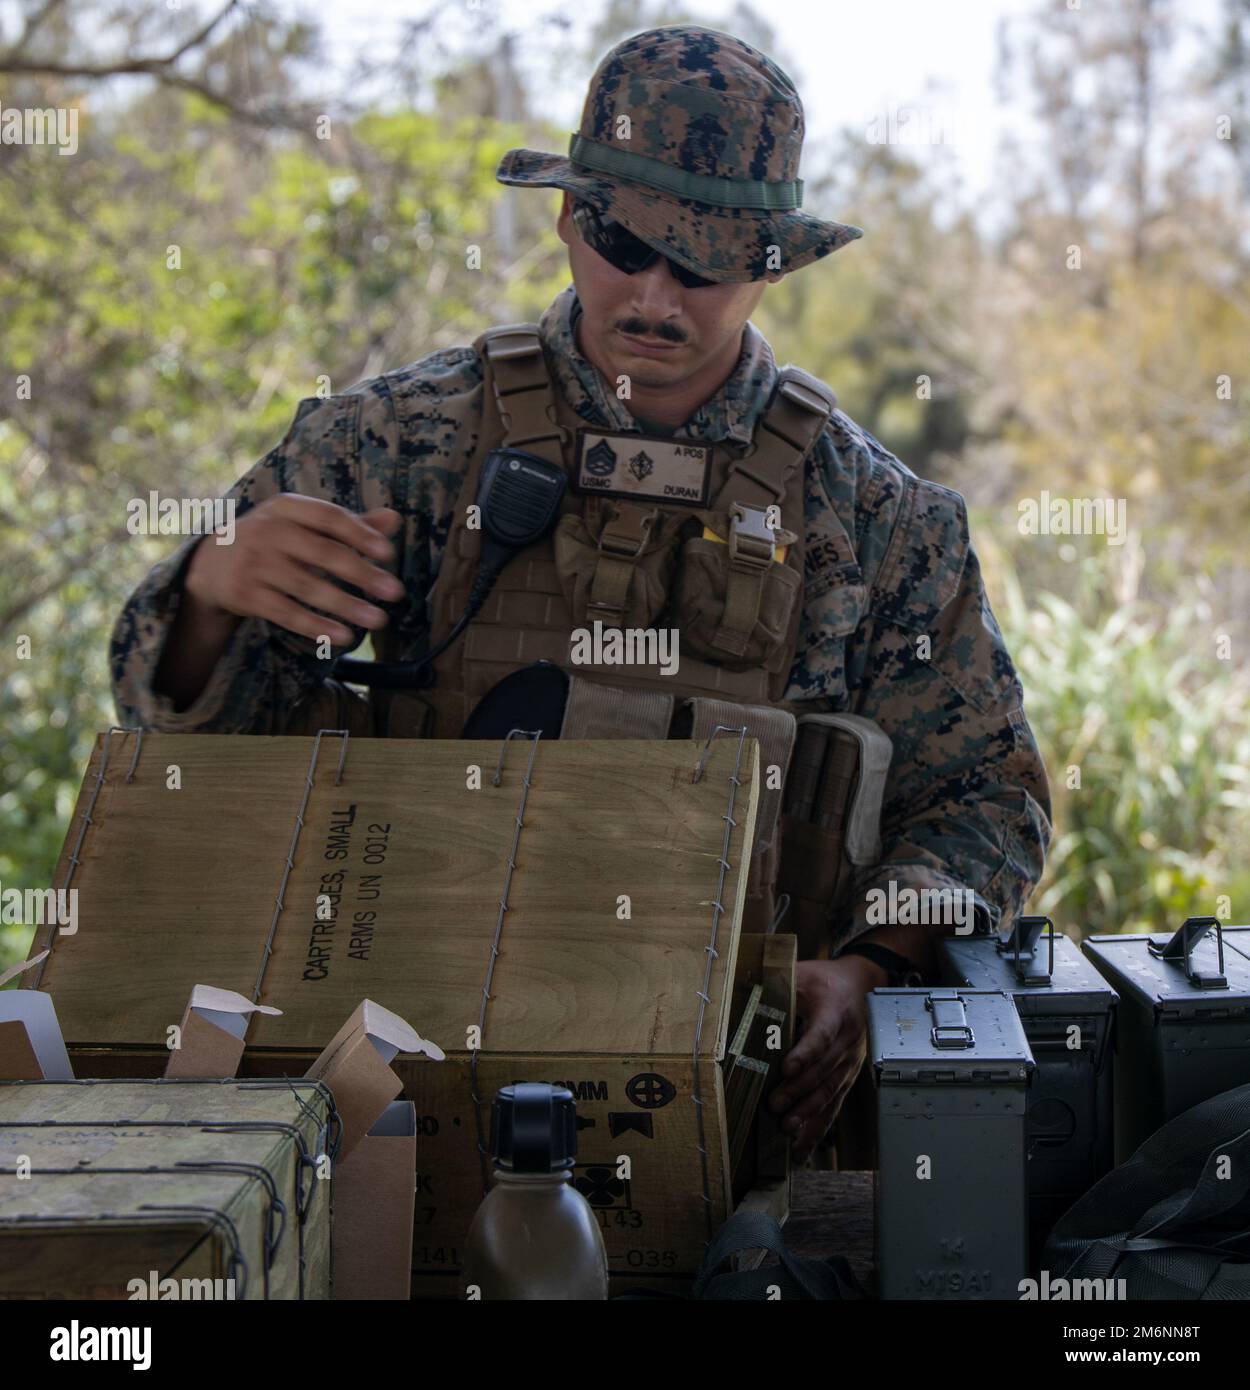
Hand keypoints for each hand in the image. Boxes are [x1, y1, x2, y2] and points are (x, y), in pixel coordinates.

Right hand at [186, 496, 404, 645]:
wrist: (210, 565)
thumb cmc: (273, 541)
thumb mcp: (302, 524)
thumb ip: (347, 524)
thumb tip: (394, 519)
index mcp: (286, 508)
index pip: (328, 517)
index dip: (359, 533)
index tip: (388, 553)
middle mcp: (267, 531)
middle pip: (322, 553)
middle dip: (361, 574)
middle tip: (395, 592)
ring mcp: (253, 563)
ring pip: (307, 587)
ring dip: (345, 605)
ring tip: (378, 619)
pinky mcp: (244, 594)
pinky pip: (286, 612)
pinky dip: (315, 625)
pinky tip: (343, 637)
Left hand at [767, 955, 883, 1161]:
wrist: (862, 986)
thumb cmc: (827, 980)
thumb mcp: (804, 973)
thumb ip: (779, 984)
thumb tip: (742, 990)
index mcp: (836, 1012)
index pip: (821, 1036)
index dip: (805, 1053)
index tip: (787, 1068)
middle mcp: (847, 1041)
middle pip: (823, 1069)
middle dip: (798, 1090)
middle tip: (774, 1106)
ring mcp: (850, 1062)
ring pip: (830, 1091)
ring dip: (808, 1112)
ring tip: (787, 1128)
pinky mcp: (848, 1076)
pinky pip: (835, 1104)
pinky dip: (819, 1126)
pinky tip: (803, 1145)